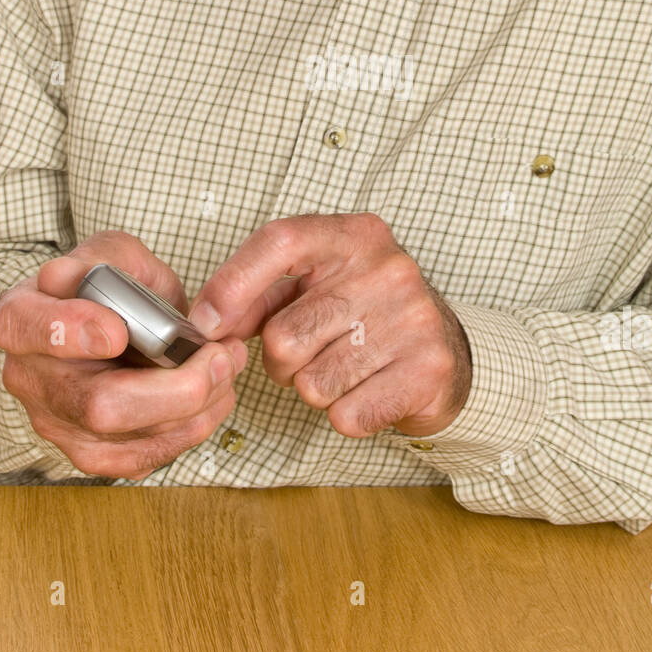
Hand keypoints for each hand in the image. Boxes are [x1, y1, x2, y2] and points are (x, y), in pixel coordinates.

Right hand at [0, 229, 246, 479]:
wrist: (127, 325)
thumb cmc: (116, 288)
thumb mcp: (116, 255)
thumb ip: (104, 260)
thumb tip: (69, 275)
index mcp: (21, 317)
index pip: (23, 328)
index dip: (68, 332)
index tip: (117, 331)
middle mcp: (29, 378)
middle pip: (95, 405)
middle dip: (174, 388)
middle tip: (219, 356)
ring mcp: (59, 423)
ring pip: (129, 440)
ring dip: (197, 408)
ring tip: (228, 366)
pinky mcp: (94, 453)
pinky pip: (147, 457)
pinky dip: (193, 427)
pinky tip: (215, 395)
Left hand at [188, 213, 470, 437]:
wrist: (445, 350)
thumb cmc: (365, 313)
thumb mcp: (315, 286)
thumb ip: (258, 295)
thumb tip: (207, 323)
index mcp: (355, 235)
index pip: (281, 241)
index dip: (233, 284)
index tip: (206, 322)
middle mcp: (390, 269)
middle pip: (284, 335)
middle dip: (281, 360)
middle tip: (312, 351)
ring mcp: (414, 319)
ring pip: (312, 383)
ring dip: (315, 389)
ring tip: (344, 368)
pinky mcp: (428, 371)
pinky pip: (347, 415)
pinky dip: (346, 415)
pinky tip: (367, 391)